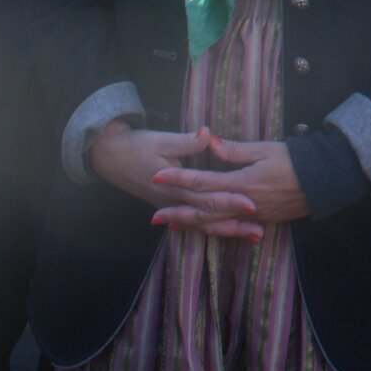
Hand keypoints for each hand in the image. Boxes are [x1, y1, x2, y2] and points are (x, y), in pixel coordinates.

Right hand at [87, 122, 260, 239]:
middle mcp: (174, 201)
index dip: (230, 201)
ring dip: (228, 231)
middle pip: (209, 218)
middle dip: (235, 225)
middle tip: (260, 232)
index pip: (207, 197)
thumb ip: (187, 141)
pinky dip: (213, 228)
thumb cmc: (137, 146)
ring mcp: (172, 207)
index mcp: (175, 186)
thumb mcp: (161, 139)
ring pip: (203, 225)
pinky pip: (195, 223)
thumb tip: (207, 133)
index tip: (252, 204)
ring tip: (254, 237)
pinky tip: (229, 232)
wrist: (111, 158)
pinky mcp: (171, 206)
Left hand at [152, 133, 308, 234]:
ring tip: (173, 226)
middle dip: (177, 212)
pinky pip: (231, 228)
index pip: (202, 181)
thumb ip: (233, 149)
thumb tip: (207, 140)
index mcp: (241, 183)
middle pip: (203, 210)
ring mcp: (253, 216)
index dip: (178, 178)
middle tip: (154, 217)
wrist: (325, 182)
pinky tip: (206, 228)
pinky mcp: (262, 220)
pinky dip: (214, 229)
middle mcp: (243, 204)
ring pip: (215, 223)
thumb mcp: (264, 149)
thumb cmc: (296, 160)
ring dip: (192, 224)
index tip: (156, 175)